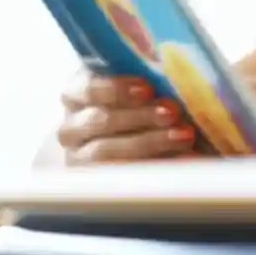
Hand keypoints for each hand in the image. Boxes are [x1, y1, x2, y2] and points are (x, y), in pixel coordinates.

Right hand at [57, 69, 197, 164]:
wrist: (149, 144)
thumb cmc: (147, 105)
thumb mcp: (143, 87)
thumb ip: (149, 78)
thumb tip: (170, 72)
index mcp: (77, 93)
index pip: (86, 88)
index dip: (115, 88)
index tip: (147, 89)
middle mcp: (71, 127)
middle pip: (100, 120)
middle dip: (140, 116)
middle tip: (172, 112)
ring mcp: (79, 158)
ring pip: (106, 152)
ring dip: (149, 142)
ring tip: (184, 136)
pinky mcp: (96, 183)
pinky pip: (121, 178)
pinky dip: (155, 166)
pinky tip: (183, 159)